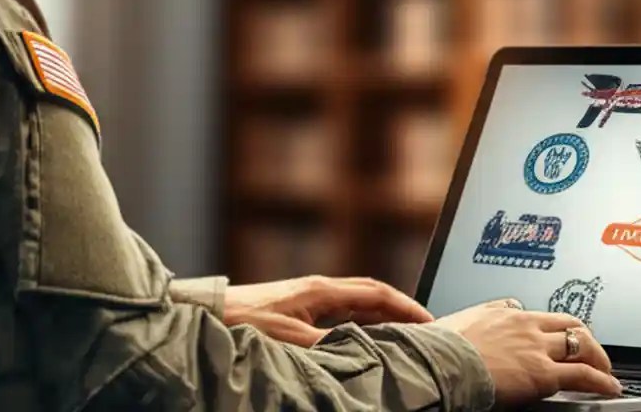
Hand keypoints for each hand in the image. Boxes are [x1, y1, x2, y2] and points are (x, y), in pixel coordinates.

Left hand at [224, 275, 434, 346]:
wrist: (211, 310)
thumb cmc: (246, 321)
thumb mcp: (290, 338)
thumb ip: (328, 344)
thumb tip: (361, 351)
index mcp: (322, 290)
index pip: (376, 293)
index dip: (405, 306)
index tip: (429, 320)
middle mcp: (319, 288)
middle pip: (370, 294)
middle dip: (399, 308)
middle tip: (423, 327)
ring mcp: (308, 295)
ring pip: (356, 302)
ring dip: (380, 315)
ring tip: (400, 333)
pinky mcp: (297, 305)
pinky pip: (340, 310)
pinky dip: (359, 320)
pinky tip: (362, 336)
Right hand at [434, 298, 620, 407]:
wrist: (439, 364)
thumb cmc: (438, 350)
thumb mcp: (453, 326)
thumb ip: (468, 325)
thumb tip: (461, 327)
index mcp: (501, 313)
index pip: (533, 313)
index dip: (548, 326)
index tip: (551, 335)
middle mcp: (523, 324)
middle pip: (566, 323)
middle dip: (582, 336)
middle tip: (589, 351)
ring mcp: (536, 347)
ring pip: (580, 344)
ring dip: (597, 357)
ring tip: (604, 369)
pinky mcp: (543, 373)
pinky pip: (582, 375)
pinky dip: (601, 380)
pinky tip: (609, 387)